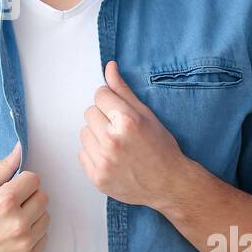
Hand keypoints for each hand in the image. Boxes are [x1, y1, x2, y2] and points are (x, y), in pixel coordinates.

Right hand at [0, 142, 50, 251]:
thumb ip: (3, 168)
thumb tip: (20, 149)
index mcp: (5, 201)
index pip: (34, 179)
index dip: (22, 182)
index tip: (11, 189)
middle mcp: (18, 222)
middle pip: (43, 197)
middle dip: (29, 197)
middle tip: (11, 205)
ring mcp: (24, 243)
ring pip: (46, 217)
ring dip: (33, 216)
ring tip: (12, 220)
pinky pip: (44, 238)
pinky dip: (33, 234)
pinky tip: (14, 235)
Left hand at [78, 60, 193, 210]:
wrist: (169, 184)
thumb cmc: (161, 147)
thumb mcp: (146, 114)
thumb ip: (123, 90)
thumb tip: (109, 67)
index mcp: (127, 122)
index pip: (100, 95)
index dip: (109, 100)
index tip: (118, 109)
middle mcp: (113, 141)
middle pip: (89, 112)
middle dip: (103, 117)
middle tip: (120, 129)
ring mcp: (104, 162)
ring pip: (84, 132)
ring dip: (97, 135)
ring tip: (116, 144)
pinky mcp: (97, 178)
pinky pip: (82, 153)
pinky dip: (94, 154)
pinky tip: (112, 157)